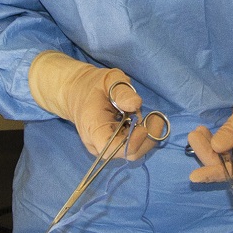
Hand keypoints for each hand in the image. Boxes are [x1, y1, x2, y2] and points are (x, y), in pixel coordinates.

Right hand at [29, 52, 163, 161]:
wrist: (76, 92)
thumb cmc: (93, 85)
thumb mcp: (109, 79)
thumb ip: (122, 91)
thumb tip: (136, 104)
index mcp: (92, 128)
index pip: (112, 149)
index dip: (132, 142)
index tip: (145, 126)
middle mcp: (97, 144)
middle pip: (127, 154)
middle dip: (146, 138)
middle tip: (156, 118)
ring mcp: (104, 147)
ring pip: (132, 151)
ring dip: (145, 136)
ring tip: (145, 115)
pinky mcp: (111, 146)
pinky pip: (130, 146)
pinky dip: (140, 136)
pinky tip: (139, 121)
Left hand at [189, 56, 232, 184]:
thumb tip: (215, 146)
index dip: (214, 173)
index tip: (194, 176)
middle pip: (231, 170)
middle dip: (209, 155)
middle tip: (194, 134)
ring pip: (231, 166)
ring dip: (212, 152)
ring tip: (199, 132)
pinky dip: (220, 150)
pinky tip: (210, 136)